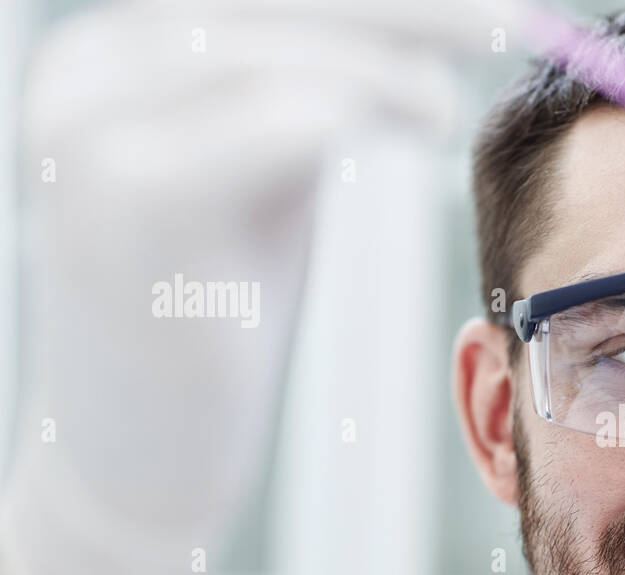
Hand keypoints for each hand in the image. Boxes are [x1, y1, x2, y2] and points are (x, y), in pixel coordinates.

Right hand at [0, 0, 483, 574]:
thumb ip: (297, 101)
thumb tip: (408, 47)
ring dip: (399, 61)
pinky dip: (373, 109)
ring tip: (448, 108)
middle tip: (514, 17)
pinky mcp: (140, 204)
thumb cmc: (208, 321)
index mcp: (113, 61)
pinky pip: (287, 121)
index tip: (475, 4)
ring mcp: (98, 133)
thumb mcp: (249, 181)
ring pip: (288, 47)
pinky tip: (426, 123)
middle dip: (410, 6)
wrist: (133, 458)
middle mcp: (89, 75)